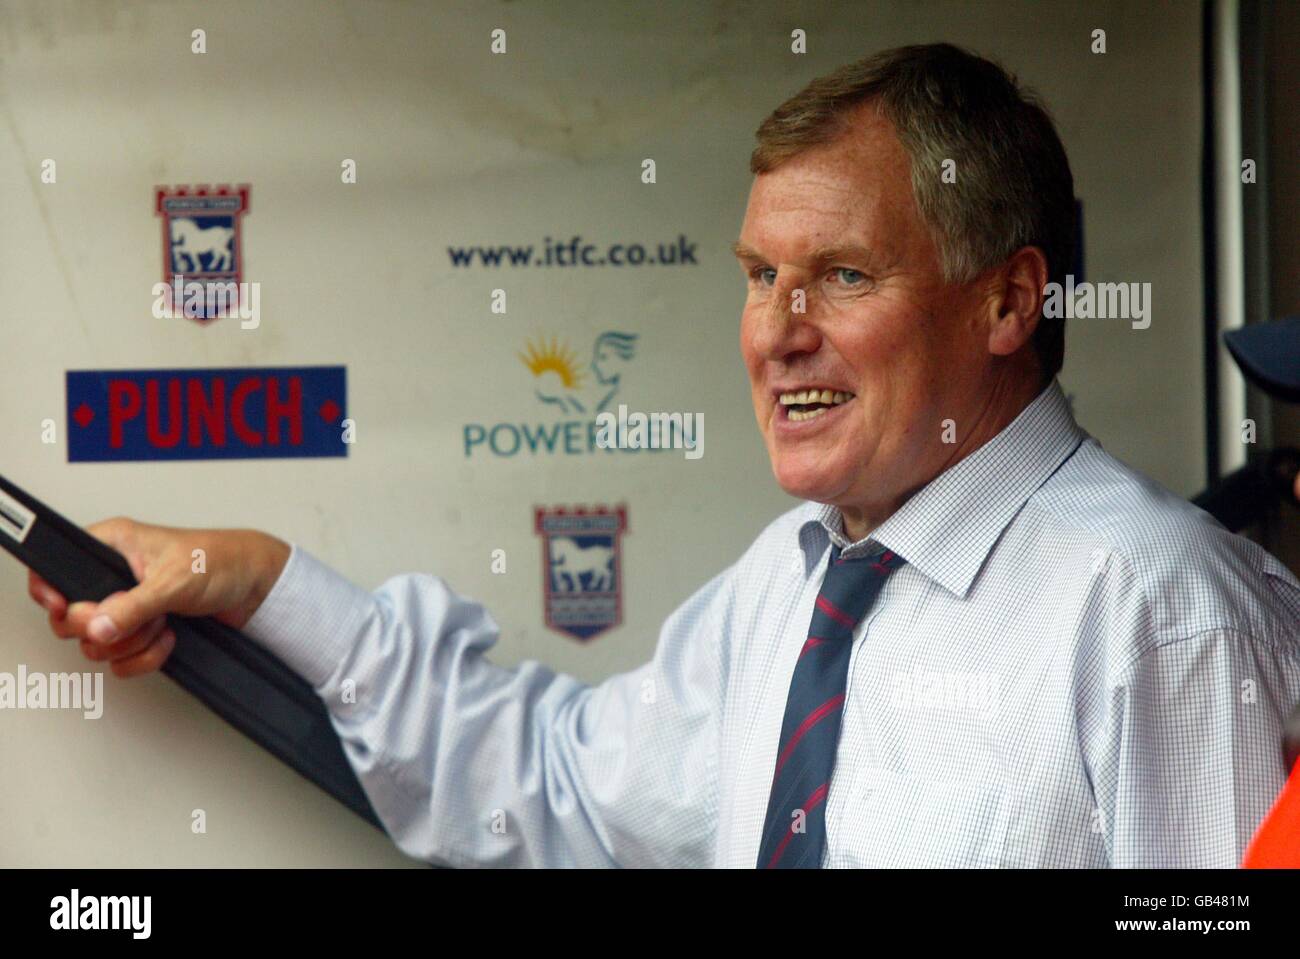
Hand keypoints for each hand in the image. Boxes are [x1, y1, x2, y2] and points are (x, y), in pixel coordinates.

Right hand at [27, 518, 289, 676]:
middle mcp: (113, 576)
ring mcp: (128, 606)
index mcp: (112, 546)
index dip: (51, 593)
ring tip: (161, 624)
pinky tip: (169, 638)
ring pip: (98, 644)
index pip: (56, 568)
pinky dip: (145, 658)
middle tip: (132, 619)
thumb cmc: (222, 562)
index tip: (66, 610)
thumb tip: (97, 629)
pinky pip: (122, 660)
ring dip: (132, 644)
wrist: (256, 587)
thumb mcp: (174, 581)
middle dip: (103, 628)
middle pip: (72, 619)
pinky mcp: (144, 631)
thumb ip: (133, 606)